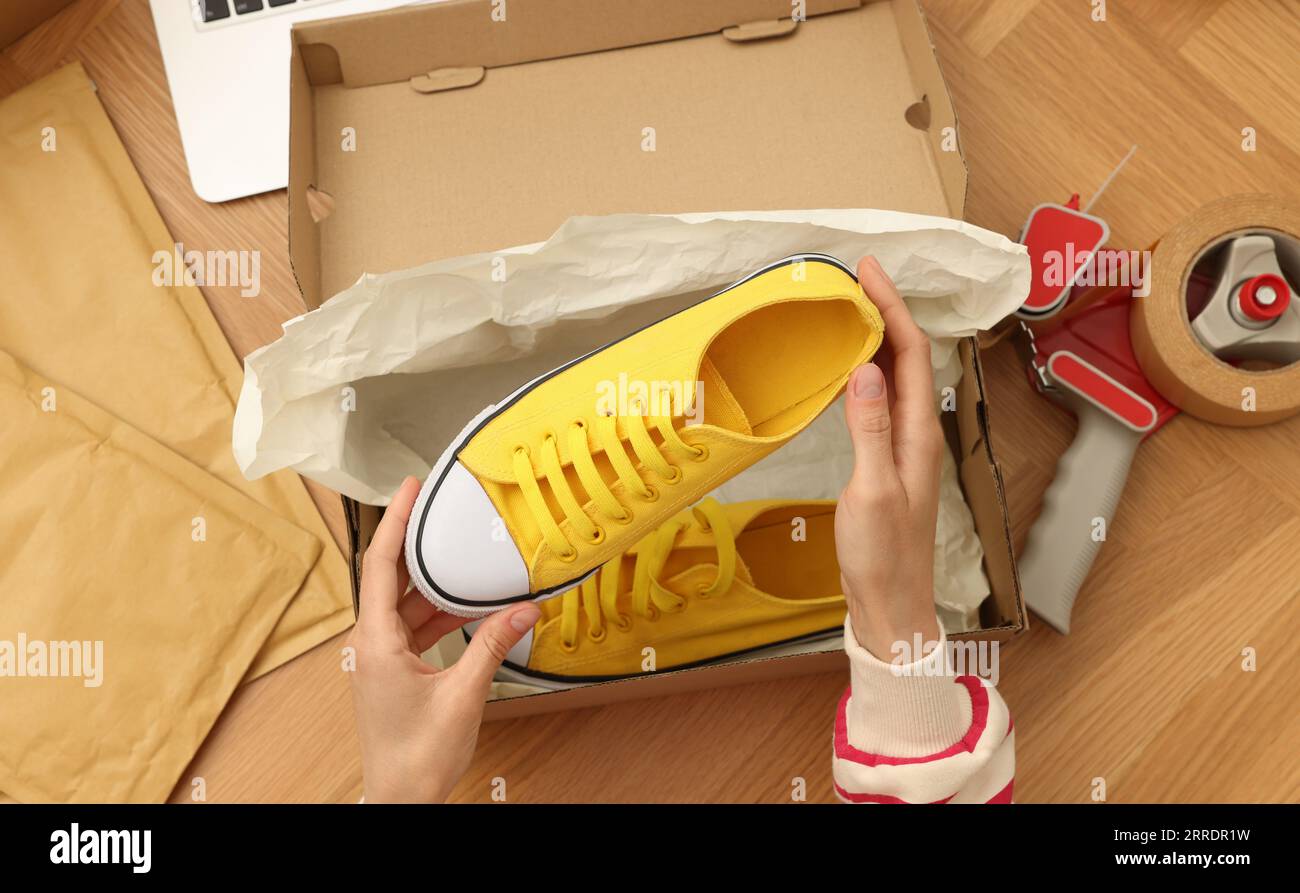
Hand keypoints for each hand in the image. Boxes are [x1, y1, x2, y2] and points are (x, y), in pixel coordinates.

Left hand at [347, 475, 540, 802]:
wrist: (401, 799)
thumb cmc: (416, 758)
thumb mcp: (463, 695)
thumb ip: (492, 645)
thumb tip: (524, 609)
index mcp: (375, 643)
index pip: (379, 564)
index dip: (394, 522)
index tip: (409, 489)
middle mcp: (370, 645)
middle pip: (390, 577)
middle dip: (415, 542)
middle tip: (437, 508)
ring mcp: (380, 658)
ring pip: (404, 603)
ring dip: (433, 582)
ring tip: (461, 556)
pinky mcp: (393, 672)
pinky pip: (413, 627)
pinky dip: (438, 612)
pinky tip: (465, 607)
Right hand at [836, 256, 943, 660]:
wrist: (890, 605)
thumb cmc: (882, 557)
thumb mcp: (871, 492)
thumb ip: (869, 430)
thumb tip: (865, 369)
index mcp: (917, 435)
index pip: (909, 354)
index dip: (892, 307)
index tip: (869, 270)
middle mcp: (915, 434)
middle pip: (904, 358)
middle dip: (884, 311)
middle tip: (854, 277)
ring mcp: (901, 448)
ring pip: (892, 377)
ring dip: (874, 338)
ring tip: (849, 309)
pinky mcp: (885, 462)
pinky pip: (877, 402)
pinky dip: (863, 373)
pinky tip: (846, 370)